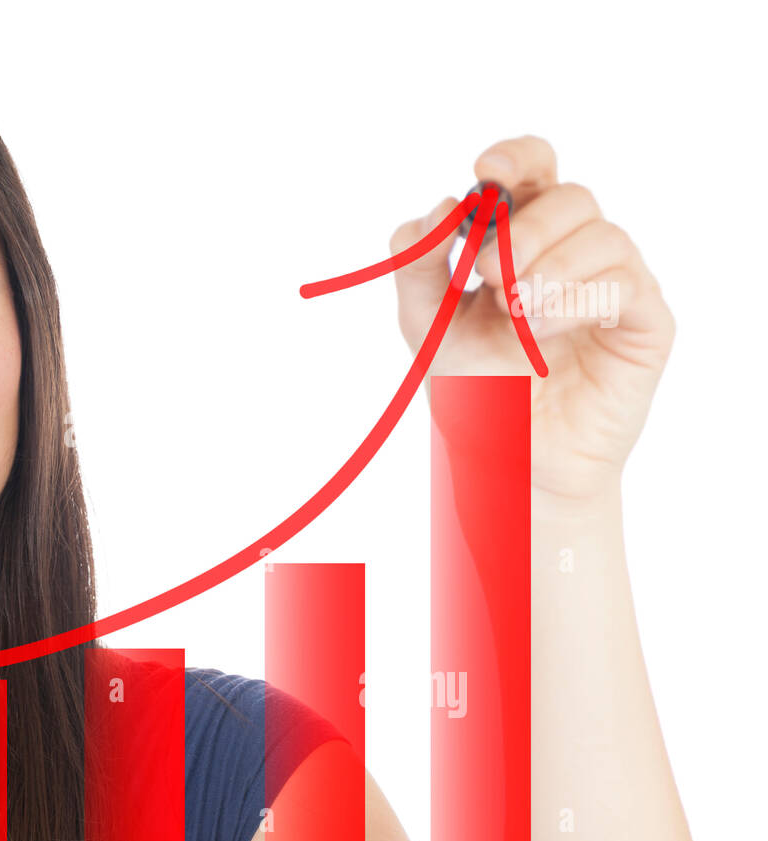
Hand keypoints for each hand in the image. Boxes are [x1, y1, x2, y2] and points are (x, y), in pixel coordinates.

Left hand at [388, 135, 675, 509]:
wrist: (506, 461)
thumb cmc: (474, 390)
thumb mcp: (425, 325)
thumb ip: (417, 267)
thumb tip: (437, 208)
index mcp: (522, 241)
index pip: (533, 172)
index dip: (516, 157)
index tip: (485, 170)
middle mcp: (572, 253)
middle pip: (569, 195)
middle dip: (525, 227)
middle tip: (485, 274)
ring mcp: (612, 285)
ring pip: (602, 234)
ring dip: (549, 266)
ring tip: (514, 315)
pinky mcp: (643, 323)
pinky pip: (625, 283)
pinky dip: (576, 298)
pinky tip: (541, 330)